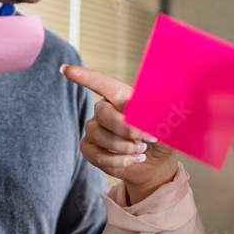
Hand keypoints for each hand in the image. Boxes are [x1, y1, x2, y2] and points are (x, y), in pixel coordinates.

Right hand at [61, 64, 177, 204]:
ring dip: (123, 147)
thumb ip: (156, 117)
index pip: (101, 84)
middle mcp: (105, 110)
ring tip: (141, 151)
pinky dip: (117, 161)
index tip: (66, 70)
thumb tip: (145, 121)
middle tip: (146, 140)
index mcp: (122, 97)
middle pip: (103, 113)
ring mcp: (94, 129)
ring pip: (98, 135)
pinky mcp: (89, 148)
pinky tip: (131, 161)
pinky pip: (96, 154)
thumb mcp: (167, 124)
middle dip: (125, 129)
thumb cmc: (161, 137)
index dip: (84, 76)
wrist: (156, 164)